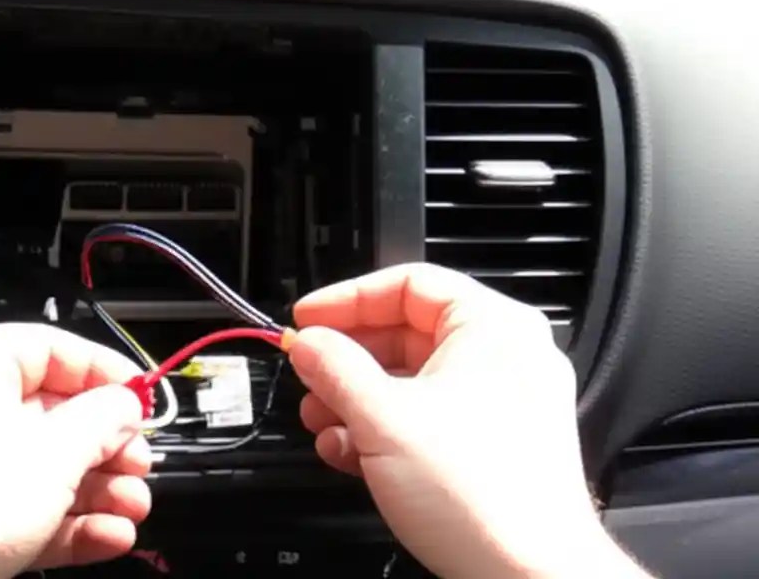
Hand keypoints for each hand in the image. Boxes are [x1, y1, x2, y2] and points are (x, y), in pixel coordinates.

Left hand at [0, 323, 151, 578]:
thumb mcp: (53, 452)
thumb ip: (100, 421)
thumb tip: (123, 405)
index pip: (53, 349)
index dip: (106, 373)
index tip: (143, 398)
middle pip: (53, 413)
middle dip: (108, 445)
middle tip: (140, 462)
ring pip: (42, 467)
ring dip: (96, 490)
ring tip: (133, 507)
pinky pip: (23, 507)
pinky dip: (66, 521)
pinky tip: (107, 536)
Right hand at [290, 264, 638, 578]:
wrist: (528, 577)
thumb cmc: (482, 496)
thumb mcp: (383, 419)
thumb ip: (335, 369)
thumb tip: (307, 342)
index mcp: (492, 328)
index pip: (408, 284)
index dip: (347, 299)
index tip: (307, 320)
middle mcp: (504, 357)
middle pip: (405, 333)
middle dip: (346, 361)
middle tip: (308, 377)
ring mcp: (502, 402)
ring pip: (411, 380)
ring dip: (357, 401)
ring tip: (325, 424)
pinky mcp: (493, 444)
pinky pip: (428, 416)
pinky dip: (385, 430)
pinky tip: (353, 455)